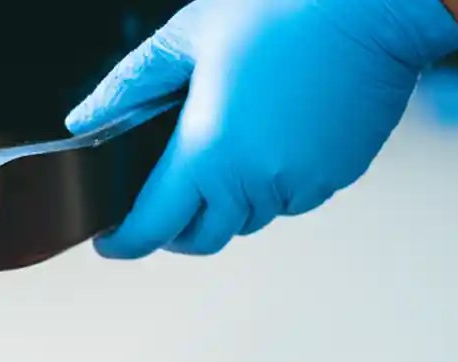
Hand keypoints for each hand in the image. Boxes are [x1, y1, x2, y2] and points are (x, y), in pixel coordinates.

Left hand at [66, 0, 457, 257]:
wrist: (373, 4)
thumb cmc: (282, 9)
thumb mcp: (186, 38)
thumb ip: (128, 87)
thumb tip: (83, 120)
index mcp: (208, 154)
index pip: (153, 227)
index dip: (124, 241)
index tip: (109, 242)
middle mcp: (254, 183)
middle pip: (201, 237)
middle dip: (173, 229)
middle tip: (158, 204)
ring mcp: (300, 185)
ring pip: (247, 219)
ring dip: (224, 203)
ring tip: (218, 152)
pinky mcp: (335, 177)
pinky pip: (289, 199)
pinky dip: (268, 184)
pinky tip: (267, 138)